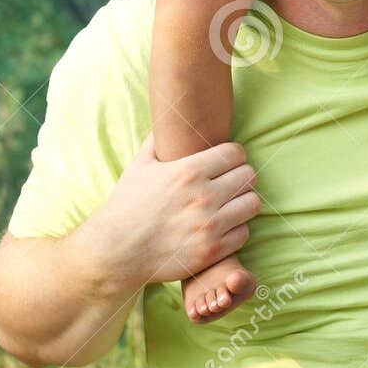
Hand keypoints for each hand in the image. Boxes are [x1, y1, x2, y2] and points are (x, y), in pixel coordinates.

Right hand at [76, 137, 259, 294]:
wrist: (115, 252)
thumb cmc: (127, 205)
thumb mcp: (139, 166)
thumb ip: (157, 140)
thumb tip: (166, 115)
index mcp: (188, 171)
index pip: (236, 153)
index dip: (233, 156)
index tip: (227, 162)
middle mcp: (203, 196)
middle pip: (248, 176)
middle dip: (240, 177)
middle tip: (229, 183)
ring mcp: (209, 225)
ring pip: (252, 204)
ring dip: (242, 202)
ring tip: (230, 204)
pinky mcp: (211, 251)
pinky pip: (244, 233)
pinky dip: (236, 229)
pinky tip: (223, 226)